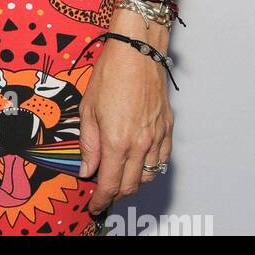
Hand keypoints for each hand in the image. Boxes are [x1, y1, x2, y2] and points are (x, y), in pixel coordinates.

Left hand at [78, 16, 173, 215]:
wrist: (137, 51)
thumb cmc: (110, 73)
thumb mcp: (87, 108)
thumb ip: (88, 143)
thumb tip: (87, 169)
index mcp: (117, 140)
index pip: (111, 184)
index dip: (101, 199)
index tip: (94, 204)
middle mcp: (141, 143)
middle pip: (131, 185)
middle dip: (116, 194)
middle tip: (103, 192)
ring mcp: (157, 137)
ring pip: (149, 176)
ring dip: (134, 182)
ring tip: (119, 178)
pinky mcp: (168, 128)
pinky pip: (162, 160)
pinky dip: (150, 168)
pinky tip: (139, 162)